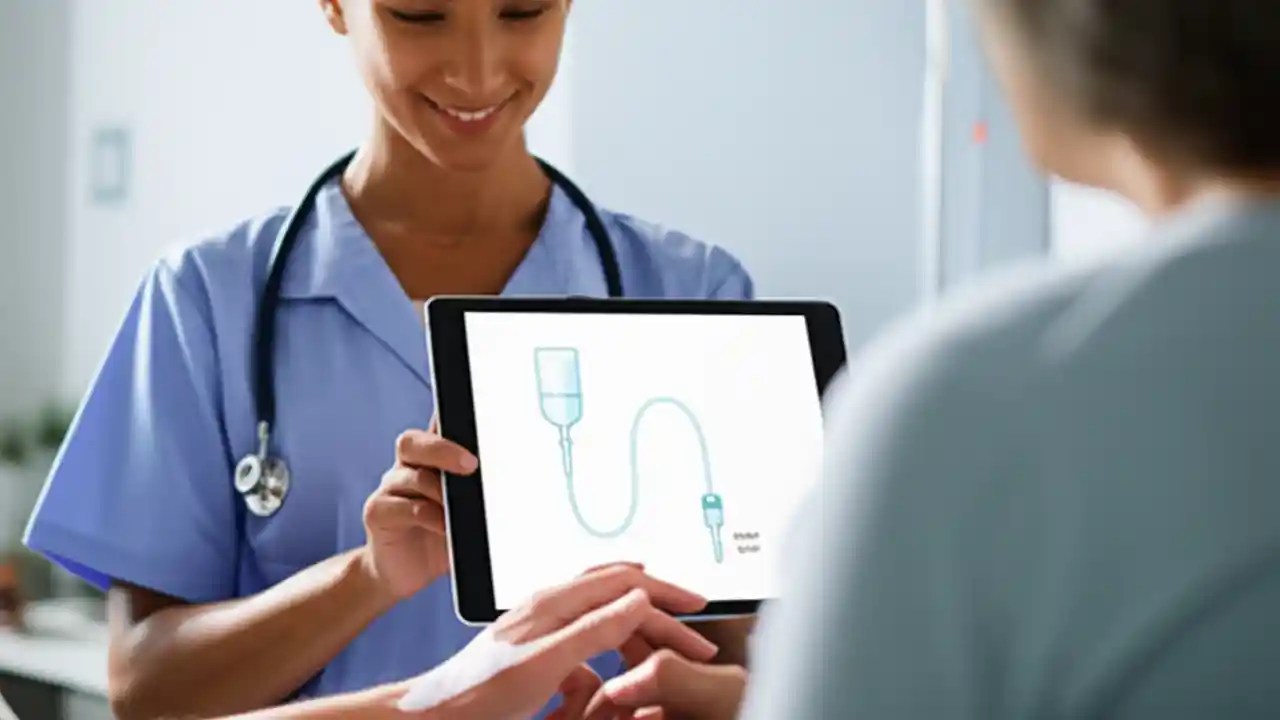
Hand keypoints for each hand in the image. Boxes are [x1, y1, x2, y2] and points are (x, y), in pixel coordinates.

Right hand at [361, 424, 476, 600]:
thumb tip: (513, 485)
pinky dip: (427, 515)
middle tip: (471, 465)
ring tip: (461, 508)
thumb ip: (481, 494)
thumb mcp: (468, 513)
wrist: (405, 571)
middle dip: (443, 449)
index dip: (448, 415)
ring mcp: (390, 489)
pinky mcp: (378, 513)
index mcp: (430, 460)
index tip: (477, 416)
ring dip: (438, 490)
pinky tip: (444, 526)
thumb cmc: (441, 536)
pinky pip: (401, 506)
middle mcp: (407, 468)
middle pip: (413, 442)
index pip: (438, 426)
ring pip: (410, 475)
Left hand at [402, 565, 719, 719]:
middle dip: (660, 607)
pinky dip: (610, 642)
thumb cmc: (480, 694)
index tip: (699, 610)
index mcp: (555, 601)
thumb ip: (593, 629)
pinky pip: (585, 633)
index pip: (626, 583)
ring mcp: (542, 622)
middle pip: (619, 590)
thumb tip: (639, 600)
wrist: (435, 713)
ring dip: (636, 622)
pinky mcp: (536, 644)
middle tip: (693, 631)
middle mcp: (550, 603)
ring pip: (603, 608)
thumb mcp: (546, 663)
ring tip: (664, 640)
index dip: (667, 594)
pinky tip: (615, 660)